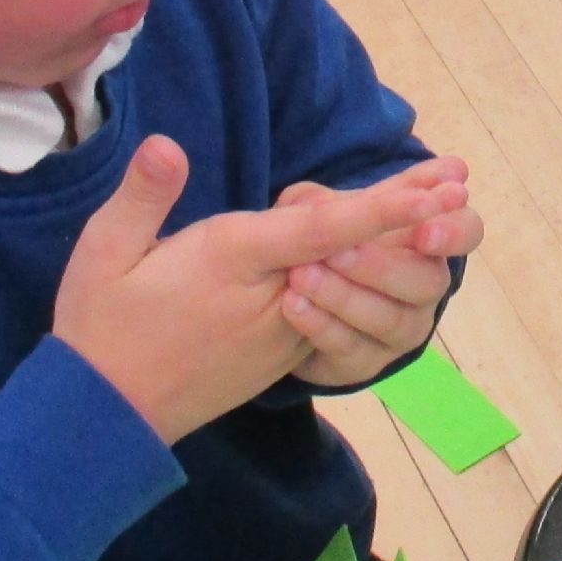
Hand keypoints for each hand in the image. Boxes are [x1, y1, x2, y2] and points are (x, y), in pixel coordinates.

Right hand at [53, 139, 470, 442]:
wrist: (106, 416)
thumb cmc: (100, 327)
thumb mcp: (105, 254)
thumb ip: (143, 196)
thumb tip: (165, 144)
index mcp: (232, 259)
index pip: (321, 227)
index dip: (382, 205)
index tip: (434, 188)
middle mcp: (272, 297)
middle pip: (350, 247)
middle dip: (409, 213)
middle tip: (461, 181)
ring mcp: (280, 330)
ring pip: (343, 278)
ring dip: (394, 244)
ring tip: (441, 207)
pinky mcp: (279, 352)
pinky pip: (328, 306)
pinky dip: (362, 278)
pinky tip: (389, 255)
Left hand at [274, 157, 481, 385]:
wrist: (279, 289)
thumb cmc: (327, 235)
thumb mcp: (346, 203)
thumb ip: (391, 189)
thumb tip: (454, 168)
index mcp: (431, 240)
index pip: (466, 232)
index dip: (453, 233)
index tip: (424, 234)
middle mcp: (426, 287)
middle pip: (429, 283)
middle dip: (383, 267)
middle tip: (336, 250)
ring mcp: (401, 330)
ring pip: (391, 321)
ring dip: (345, 297)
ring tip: (301, 275)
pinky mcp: (366, 363)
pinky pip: (352, 350)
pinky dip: (321, 325)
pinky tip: (293, 305)